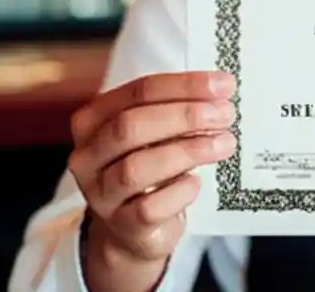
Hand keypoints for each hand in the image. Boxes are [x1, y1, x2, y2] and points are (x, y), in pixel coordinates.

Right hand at [68, 71, 237, 290]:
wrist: (134, 230)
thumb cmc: (148, 168)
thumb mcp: (153, 135)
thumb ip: (175, 111)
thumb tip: (219, 93)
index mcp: (94, 120)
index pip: (137, 92)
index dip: (183, 86)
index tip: (223, 85)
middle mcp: (88, 156)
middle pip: (130, 126)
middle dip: (184, 116)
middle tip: (225, 114)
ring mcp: (101, 194)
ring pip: (136, 168)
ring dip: (187, 151)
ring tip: (224, 143)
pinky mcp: (122, 225)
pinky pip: (149, 207)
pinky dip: (178, 191)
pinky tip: (196, 182)